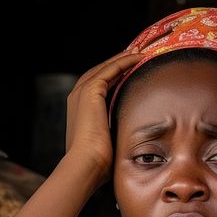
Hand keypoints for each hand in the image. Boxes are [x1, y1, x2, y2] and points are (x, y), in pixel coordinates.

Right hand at [64, 49, 143, 182]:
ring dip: (123, 58)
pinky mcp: (90, 90)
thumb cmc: (97, 163)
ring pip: (105, 68)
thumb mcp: (107, 144)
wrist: (86, 164)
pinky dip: (124, 61)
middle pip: (100, 72)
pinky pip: (111, 69)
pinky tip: (138, 57)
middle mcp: (77, 97)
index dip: (114, 75)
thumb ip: (116, 135)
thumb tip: (134, 140)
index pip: (98, 86)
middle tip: (136, 53)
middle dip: (117, 62)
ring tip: (139, 52)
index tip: (131, 69)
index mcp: (79, 110)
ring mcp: (81, 92)